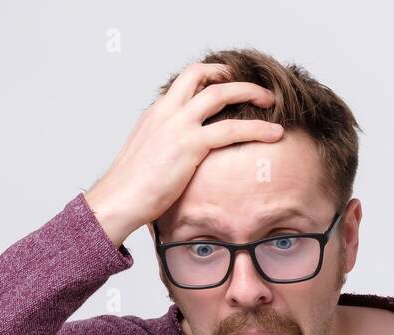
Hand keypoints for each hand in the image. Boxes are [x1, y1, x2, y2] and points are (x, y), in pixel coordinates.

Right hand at [83, 62, 281, 246]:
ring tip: (271, 101)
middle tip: (251, 86)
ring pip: (220, 93)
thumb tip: (176, 161)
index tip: (226, 84)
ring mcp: (178, 125)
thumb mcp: (146, 158)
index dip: (208, 78)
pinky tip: (274, 133)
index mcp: (156, 114)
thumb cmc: (131, 189)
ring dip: (249, 92)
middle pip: (200, 75)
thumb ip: (163, 149)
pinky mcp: (190, 144)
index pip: (184, 83)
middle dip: (229, 74)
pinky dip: (257, 129)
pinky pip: (232, 129)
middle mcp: (166, 112)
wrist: (119, 200)